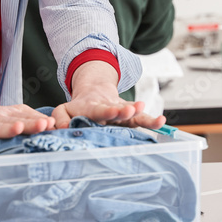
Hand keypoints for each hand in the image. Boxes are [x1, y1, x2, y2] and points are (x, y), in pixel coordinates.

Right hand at [0, 48, 54, 150]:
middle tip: (44, 125)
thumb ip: (27, 119)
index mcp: (8, 116)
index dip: (39, 120)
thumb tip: (53, 125)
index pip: (26, 117)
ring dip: (6, 129)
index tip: (54, 124)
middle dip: (29, 124)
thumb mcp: (8, 115)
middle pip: (14, 121)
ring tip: (18, 129)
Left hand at [51, 60, 166, 130]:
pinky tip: (162, 122)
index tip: (114, 111)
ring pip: (133, 115)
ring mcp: (121, 112)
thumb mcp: (63, 110)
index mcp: (92, 109)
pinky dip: (151, 121)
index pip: (99, 111)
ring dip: (143, 117)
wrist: (94, 91)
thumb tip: (62, 130)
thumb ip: (59, 118)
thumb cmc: (78, 107)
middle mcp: (109, 109)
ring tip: (157, 120)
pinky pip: (141, 119)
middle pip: (118, 110)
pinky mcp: (130, 116)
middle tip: (132, 110)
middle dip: (124, 111)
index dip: (107, 112)